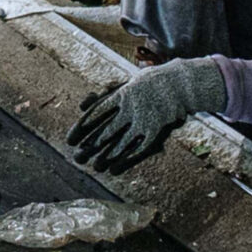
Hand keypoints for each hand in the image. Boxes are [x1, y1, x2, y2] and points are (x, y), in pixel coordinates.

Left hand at [66, 58, 225, 172]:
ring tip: (95, 167)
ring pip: (122, 142)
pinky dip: (127, 159)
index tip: (70, 139)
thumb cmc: (152, 82)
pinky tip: (116, 169)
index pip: (96, 112)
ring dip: (107, 156)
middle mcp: (131, 107)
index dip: (82, 127)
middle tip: (78, 157)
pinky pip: (140, 147)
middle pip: (107, 129)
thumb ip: (108, 94)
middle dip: (91, 145)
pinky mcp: (156, 129)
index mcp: (122, 94)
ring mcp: (144, 119)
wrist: (181, 82)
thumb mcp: (129, 84)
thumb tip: (84, 104)